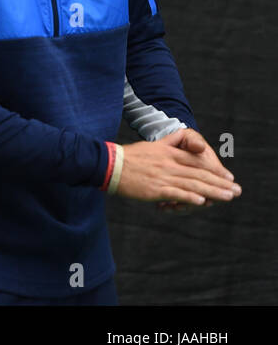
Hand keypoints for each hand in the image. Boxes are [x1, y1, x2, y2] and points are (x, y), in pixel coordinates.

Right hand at [116, 133, 240, 205]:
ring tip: (228, 197)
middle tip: (236, 190)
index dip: (215, 170)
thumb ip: (171, 142)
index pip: (197, 162)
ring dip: (213, 192)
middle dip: (220, 183)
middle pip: (200, 174)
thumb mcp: (153, 145)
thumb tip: (186, 144)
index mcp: (169, 153)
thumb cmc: (129, 156)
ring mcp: (162, 176)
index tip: (228, 178)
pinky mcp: (155, 189)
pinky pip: (176, 193)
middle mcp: (169, 164)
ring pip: (193, 184)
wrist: (108, 164)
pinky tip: (202, 202)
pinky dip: (190, 197)